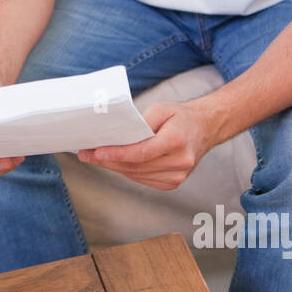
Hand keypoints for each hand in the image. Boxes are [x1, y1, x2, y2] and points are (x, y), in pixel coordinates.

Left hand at [77, 101, 214, 189]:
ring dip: (114, 168)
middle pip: (135, 166)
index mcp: (176, 142)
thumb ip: (141, 122)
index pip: (141, 153)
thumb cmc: (181, 117)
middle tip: (86, 155)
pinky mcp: (173, 183)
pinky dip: (127, 172)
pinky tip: (115, 164)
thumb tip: (119, 136)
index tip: (97, 152)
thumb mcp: (161, 109)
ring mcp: (178, 175)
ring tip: (95, 158)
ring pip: (137, 175)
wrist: (205, 128)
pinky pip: (143, 179)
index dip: (117, 154)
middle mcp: (179, 162)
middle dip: (108, 161)